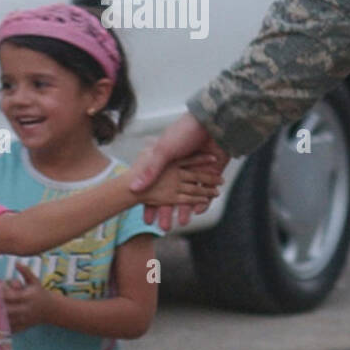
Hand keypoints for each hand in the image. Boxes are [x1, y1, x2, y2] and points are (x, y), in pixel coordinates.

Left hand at [2, 263, 51, 332]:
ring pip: (6, 320)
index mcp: (27, 297)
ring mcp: (24, 319)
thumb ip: (25, 272)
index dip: (0, 293)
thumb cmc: (39, 292)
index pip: (9, 296)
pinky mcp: (22, 327)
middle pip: (6, 309)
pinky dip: (2, 326)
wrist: (51, 309)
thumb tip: (16, 263)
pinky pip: (10, 328)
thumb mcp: (34, 281)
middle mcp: (25, 309)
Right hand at [130, 114, 228, 229]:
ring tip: (181, 223)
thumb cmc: (185, 132)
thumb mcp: (164, 150)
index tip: (146, 217)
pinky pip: (206, 191)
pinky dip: (202, 202)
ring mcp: (198, 171)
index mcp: (168, 162)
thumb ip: (151, 170)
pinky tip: (197, 211)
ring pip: (189, 195)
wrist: (214, 122)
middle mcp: (182, 168)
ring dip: (185, 209)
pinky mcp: (213, 172)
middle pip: (172, 194)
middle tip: (163, 227)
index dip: (150, 201)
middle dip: (167, 211)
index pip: (156, 186)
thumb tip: (135, 188)